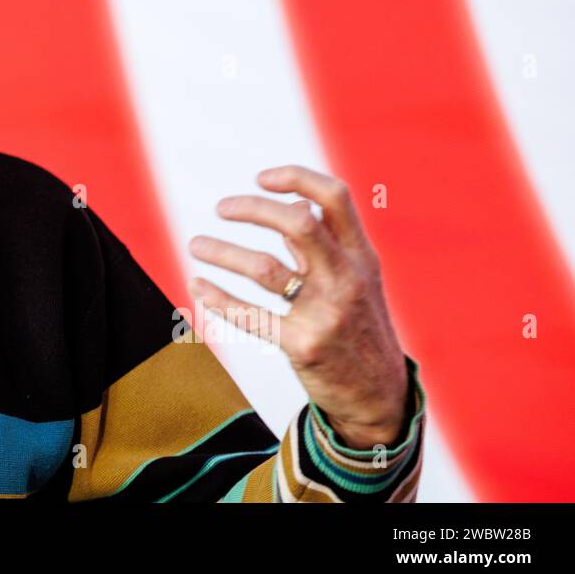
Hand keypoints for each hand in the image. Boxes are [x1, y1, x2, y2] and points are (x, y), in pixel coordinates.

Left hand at [186, 165, 409, 450]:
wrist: (379, 395)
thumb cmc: (360, 325)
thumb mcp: (359, 278)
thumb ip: (328, 241)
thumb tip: (299, 200)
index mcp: (361, 256)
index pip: (334, 197)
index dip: (296, 178)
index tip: (261, 178)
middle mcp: (346, 279)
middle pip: (297, 224)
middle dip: (253, 208)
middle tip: (222, 208)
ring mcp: (325, 313)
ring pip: (263, 268)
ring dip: (222, 252)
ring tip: (195, 245)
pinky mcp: (303, 346)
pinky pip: (251, 316)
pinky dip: (218, 298)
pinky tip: (198, 286)